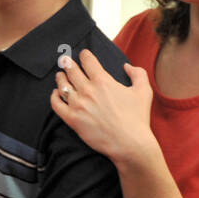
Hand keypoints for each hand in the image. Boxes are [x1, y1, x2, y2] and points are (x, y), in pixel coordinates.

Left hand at [50, 49, 154, 165]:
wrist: (129, 143)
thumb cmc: (138, 118)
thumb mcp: (144, 91)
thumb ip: (138, 74)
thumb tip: (126, 66)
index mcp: (103, 81)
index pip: (88, 61)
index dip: (84, 55)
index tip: (83, 54)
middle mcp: (88, 90)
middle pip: (72, 71)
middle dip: (68, 63)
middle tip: (65, 60)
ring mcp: (78, 105)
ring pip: (63, 85)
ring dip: (61, 78)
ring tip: (60, 75)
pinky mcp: (72, 119)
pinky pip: (56, 104)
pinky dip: (54, 96)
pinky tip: (56, 93)